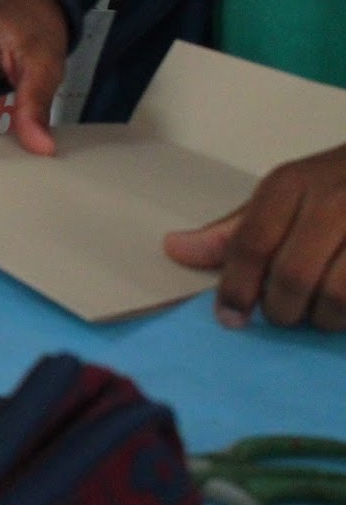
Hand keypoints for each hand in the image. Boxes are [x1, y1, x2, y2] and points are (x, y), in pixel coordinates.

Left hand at [166, 143, 345, 330]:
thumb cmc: (329, 186)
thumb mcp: (280, 196)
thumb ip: (232, 230)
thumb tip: (175, 250)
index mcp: (290, 184)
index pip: (251, 244)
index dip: (235, 288)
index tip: (230, 317)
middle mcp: (332, 201)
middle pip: (292, 276)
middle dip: (280, 309)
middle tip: (280, 314)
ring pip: (336, 298)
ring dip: (319, 319)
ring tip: (315, 312)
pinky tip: (342, 309)